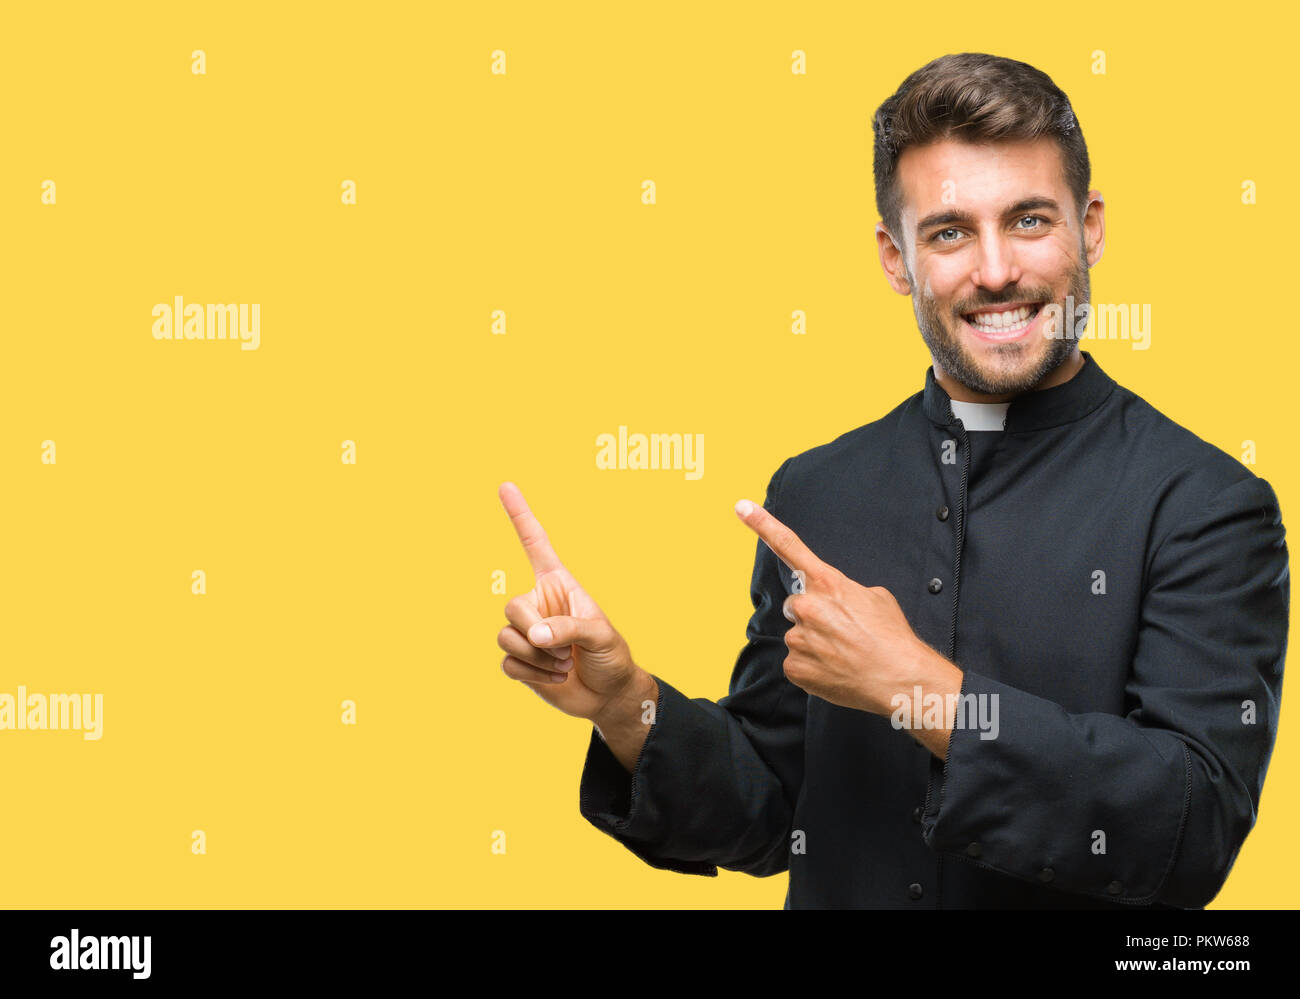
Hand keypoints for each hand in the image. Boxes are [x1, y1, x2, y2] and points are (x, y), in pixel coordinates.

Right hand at [497, 481, 641, 721]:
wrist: (607, 695)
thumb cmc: (610, 656)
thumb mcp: (600, 635)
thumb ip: (569, 628)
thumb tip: (536, 635)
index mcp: (558, 585)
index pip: (535, 544)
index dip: (521, 516)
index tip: (506, 486)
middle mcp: (538, 605)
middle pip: (511, 606)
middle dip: (533, 631)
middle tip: (561, 649)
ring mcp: (527, 633)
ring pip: (505, 637)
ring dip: (536, 658)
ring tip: (563, 664)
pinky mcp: (520, 661)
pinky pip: (507, 663)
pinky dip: (532, 675)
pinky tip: (555, 678)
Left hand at [733, 497, 960, 721]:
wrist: (899, 680)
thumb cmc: (892, 639)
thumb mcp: (876, 598)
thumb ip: (846, 591)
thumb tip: (837, 601)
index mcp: (827, 583)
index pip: (789, 546)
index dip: (762, 524)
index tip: (741, 507)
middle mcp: (807, 607)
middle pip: (797, 605)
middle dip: (814, 615)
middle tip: (842, 631)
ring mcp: (798, 638)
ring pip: (798, 635)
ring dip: (815, 642)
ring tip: (844, 653)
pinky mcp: (794, 667)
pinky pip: (797, 662)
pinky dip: (813, 666)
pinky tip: (834, 669)